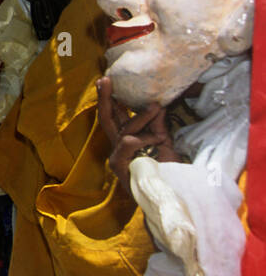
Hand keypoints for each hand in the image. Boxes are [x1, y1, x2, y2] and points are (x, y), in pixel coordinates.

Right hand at [97, 77, 180, 198]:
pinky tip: (158, 140)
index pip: (116, 116)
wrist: (171, 196)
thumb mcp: (164, 142)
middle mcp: (119, 146)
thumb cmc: (167, 171)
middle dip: (105, 98)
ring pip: (124, 129)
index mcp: (127, 139)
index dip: (111, 98)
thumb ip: (157, 124)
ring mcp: (117, 156)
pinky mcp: (119, 165)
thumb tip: (157, 104)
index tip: (108, 79)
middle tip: (104, 80)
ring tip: (156, 107)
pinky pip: (128, 143)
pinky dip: (144, 139)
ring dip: (141, 117)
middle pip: (107, 119)